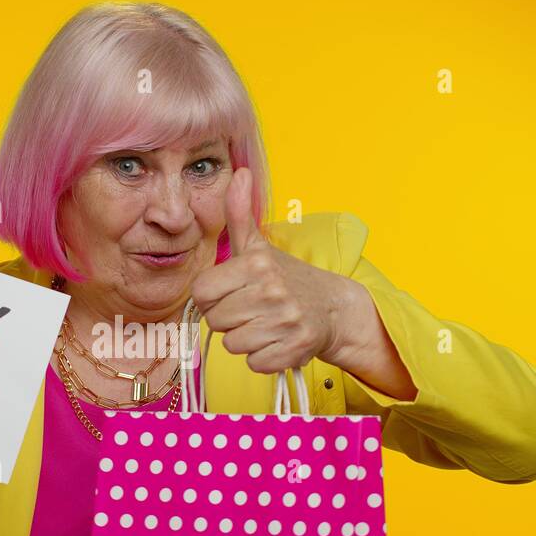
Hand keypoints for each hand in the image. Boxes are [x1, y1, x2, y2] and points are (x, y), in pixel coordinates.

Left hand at [191, 167, 360, 373]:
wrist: (334, 308)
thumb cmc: (287, 278)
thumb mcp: (259, 245)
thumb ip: (239, 213)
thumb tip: (239, 172)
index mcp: (256, 264)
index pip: (202, 292)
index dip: (213, 296)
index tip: (232, 292)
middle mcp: (271, 291)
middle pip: (215, 320)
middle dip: (229, 318)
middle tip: (252, 309)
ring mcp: (284, 322)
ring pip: (232, 344)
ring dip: (245, 338)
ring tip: (265, 324)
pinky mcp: (294, 349)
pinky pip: (254, 363)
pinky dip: (263, 356)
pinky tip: (276, 340)